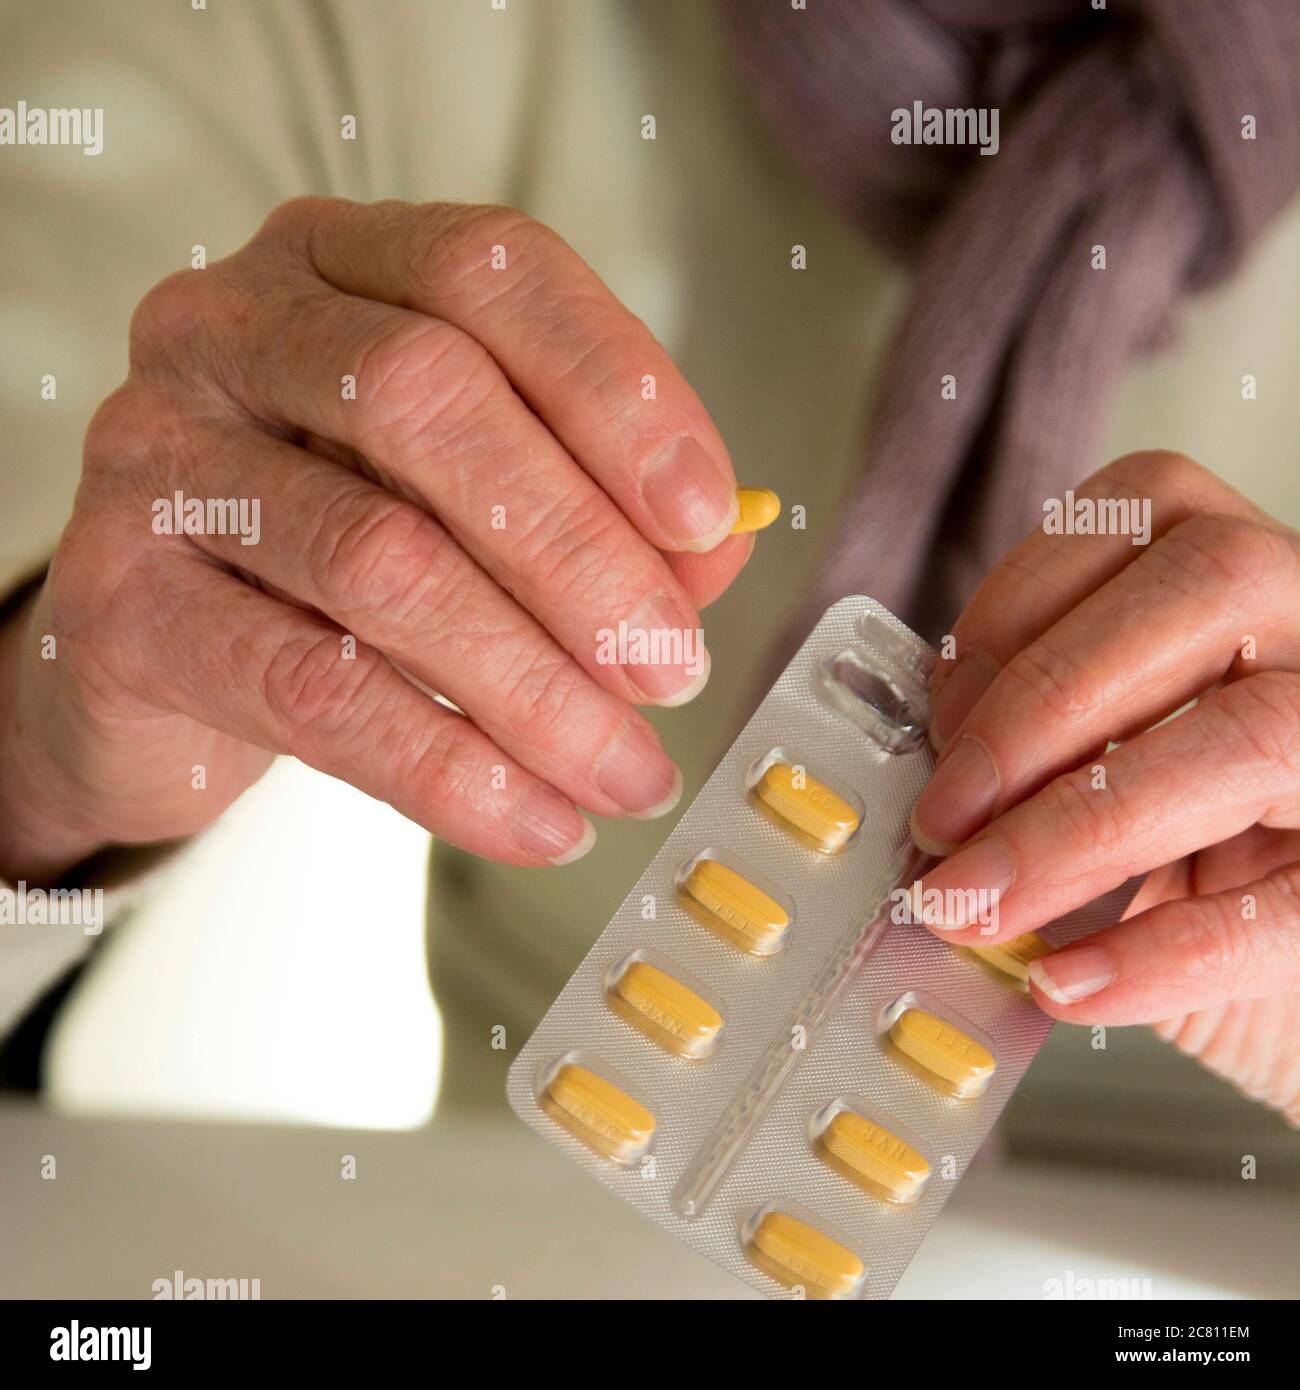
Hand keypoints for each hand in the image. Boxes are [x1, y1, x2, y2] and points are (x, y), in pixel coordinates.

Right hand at [0, 198, 751, 882]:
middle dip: (583, 553)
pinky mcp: (120, 596)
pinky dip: (446, 768)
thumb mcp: (467, 495)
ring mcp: (158, 453)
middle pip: (431, 402)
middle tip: (673, 670)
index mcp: (339, 264)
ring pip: (380, 560)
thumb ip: (596, 504)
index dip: (618, 390)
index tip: (708, 517)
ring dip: (534, 685)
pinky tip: (533, 819)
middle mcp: (232, 329)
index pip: (492, 272)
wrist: (157, 645)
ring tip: (625, 769)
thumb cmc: (334, 545)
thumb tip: (720, 551)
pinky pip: (310, 689)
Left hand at [909, 452, 1299, 1120]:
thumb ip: (1034, 734)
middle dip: (1042, 706)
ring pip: (1250, 733)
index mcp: (1242, 574)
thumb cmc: (1178, 846)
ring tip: (970, 904)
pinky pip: (1282, 912)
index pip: (1141, 508)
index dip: (1020, 605)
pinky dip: (1158, 955)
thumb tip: (932, 763)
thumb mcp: (1103, 759)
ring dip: (1078, 826)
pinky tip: (1063, 983)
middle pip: (1206, 589)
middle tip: (937, 822)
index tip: (937, 716)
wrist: (1268, 968)